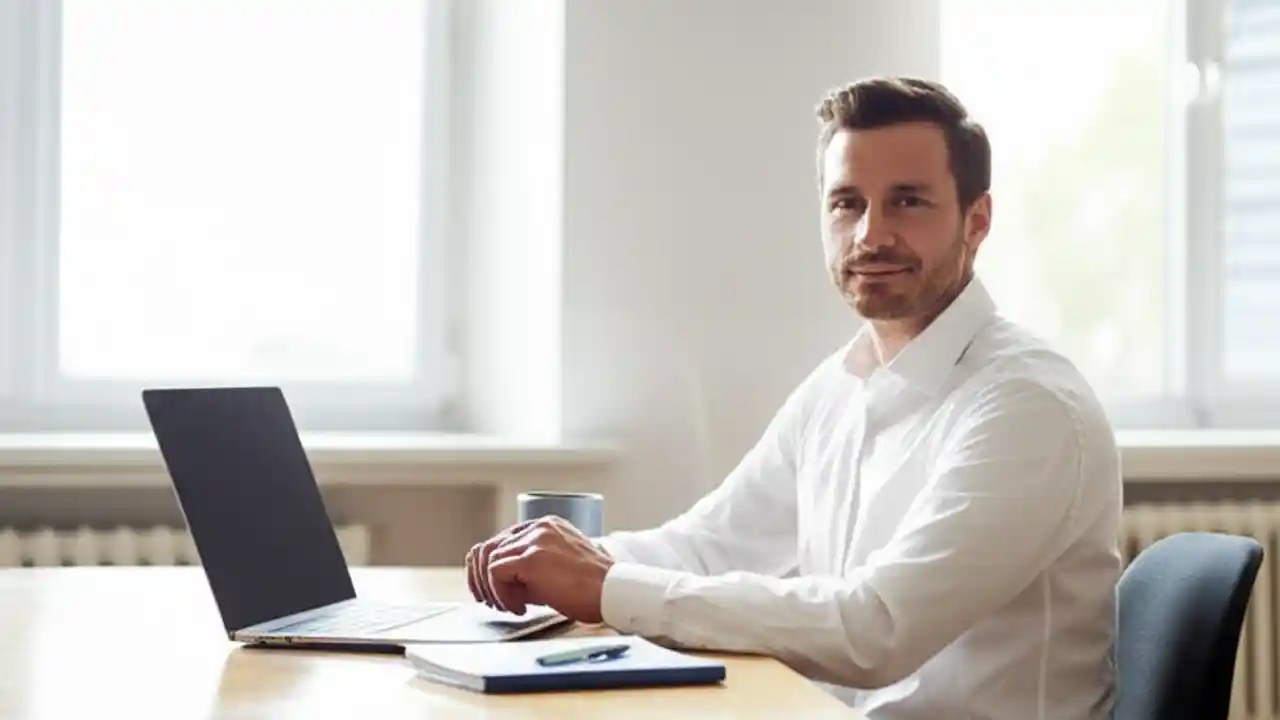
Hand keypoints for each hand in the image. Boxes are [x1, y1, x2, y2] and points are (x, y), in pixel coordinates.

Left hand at [467, 516, 613, 622]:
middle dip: (482, 579)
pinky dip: (501, 594)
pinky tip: (520, 607)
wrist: (613, 592)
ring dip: (492, 589)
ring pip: (488, 560)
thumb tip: (502, 585)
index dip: (489, 568)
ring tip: (508, 606)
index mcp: (545, 526)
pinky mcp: (532, 558)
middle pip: (489, 547)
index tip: (491, 590)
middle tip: (491, 602)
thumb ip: (528, 569)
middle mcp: (538, 527)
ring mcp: (535, 540)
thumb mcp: (556, 569)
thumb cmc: (592, 588)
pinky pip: (496, 573)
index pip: (502, 540)